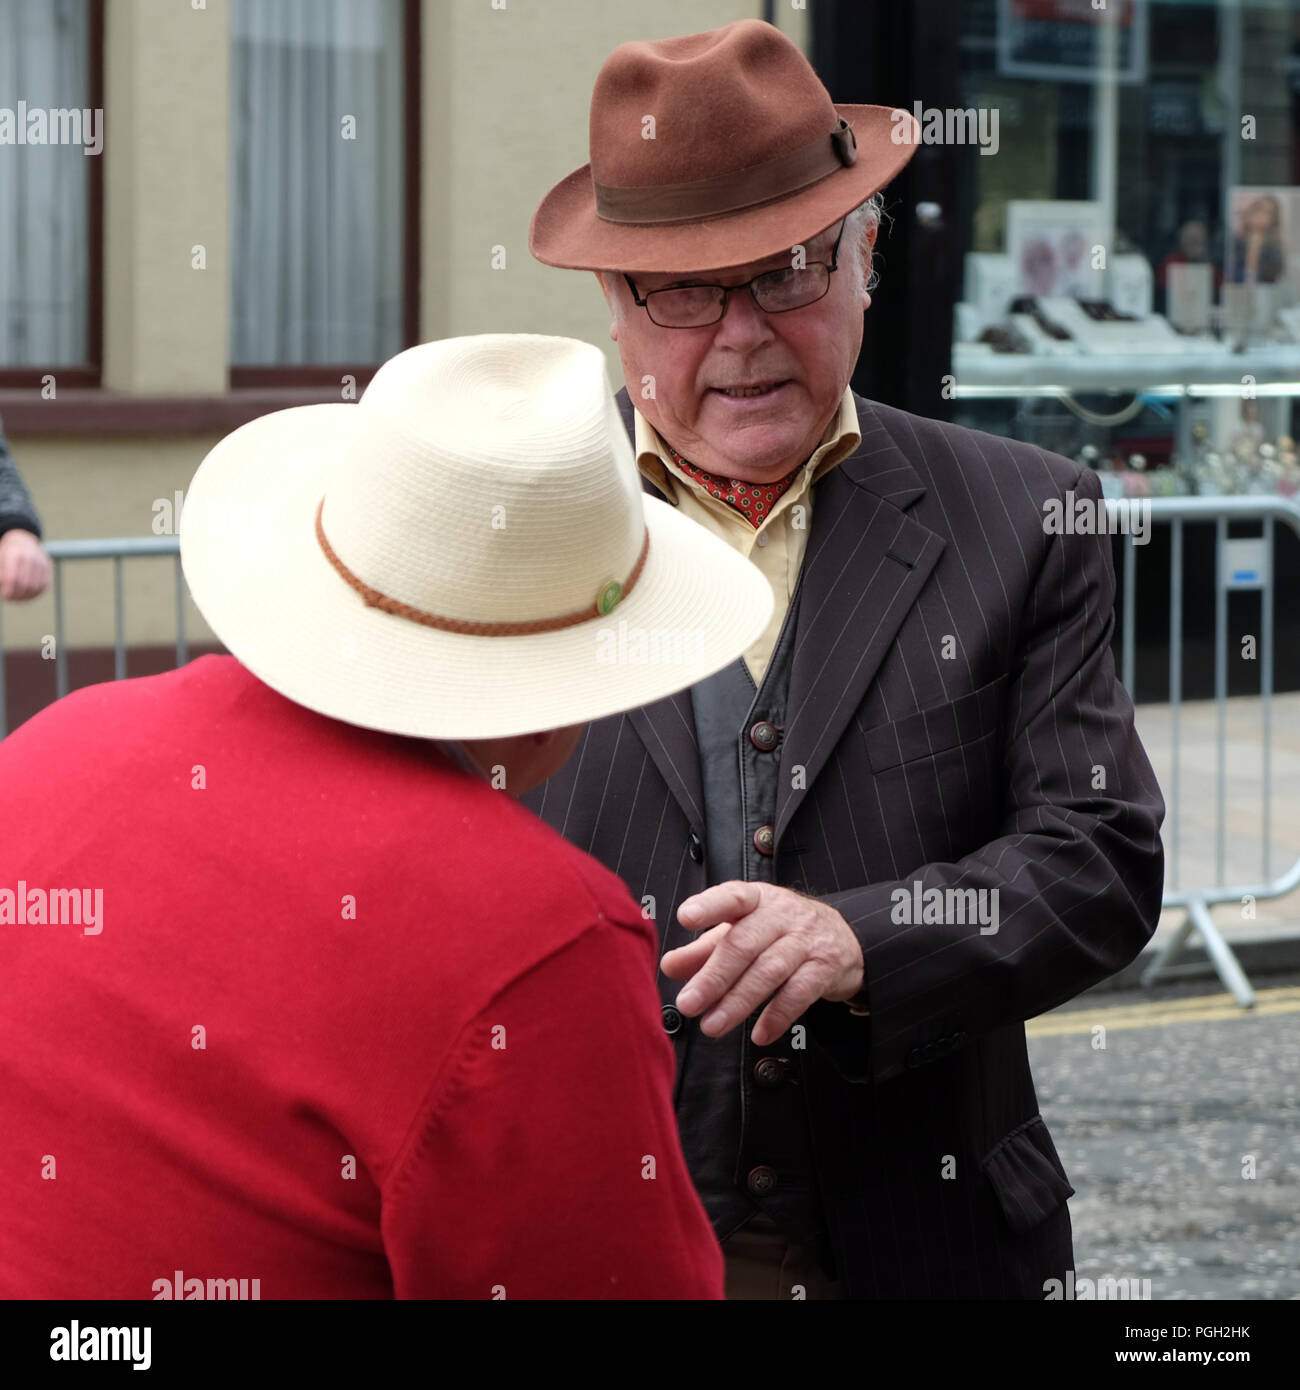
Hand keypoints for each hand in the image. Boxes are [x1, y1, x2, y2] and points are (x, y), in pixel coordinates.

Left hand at [0, 529, 52, 600]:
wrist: (23, 539)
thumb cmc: (6, 553)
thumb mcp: (0, 559)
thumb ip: (1, 574)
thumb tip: (3, 586)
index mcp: (15, 554)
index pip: (12, 578)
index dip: (9, 590)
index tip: (6, 596)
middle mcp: (30, 558)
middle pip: (25, 584)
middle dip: (18, 595)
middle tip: (12, 599)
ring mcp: (41, 562)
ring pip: (36, 586)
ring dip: (27, 596)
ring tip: (19, 599)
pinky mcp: (48, 567)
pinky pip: (44, 585)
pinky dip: (36, 593)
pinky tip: (28, 596)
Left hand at [661, 881, 864, 1046]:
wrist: (842, 937)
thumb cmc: (780, 931)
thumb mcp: (741, 931)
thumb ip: (704, 949)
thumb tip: (669, 966)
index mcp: (755, 899)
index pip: (731, 896)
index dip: (709, 906)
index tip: (686, 917)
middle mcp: (781, 915)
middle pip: (744, 944)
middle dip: (714, 977)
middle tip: (689, 1004)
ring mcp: (806, 940)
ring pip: (769, 970)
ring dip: (738, 1002)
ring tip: (713, 1025)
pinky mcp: (825, 967)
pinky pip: (800, 993)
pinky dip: (777, 1016)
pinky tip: (759, 1034)